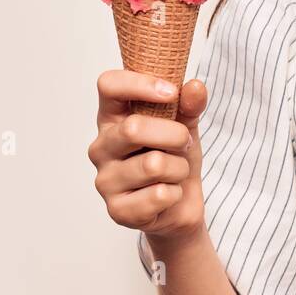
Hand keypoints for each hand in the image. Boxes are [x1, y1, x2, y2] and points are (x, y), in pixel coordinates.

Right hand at [88, 71, 209, 243]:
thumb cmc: (174, 160)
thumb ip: (190, 105)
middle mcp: (101, 147)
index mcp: (112, 119)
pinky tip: (168, 196)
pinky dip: (175, 194)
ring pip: (152, 164)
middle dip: (175, 136)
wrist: (180, 206)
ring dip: (179, 168)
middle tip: (185, 143)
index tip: (171, 93)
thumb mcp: (186, 126)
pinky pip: (158, 195)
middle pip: (133, 128)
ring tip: (175, 173)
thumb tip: (194, 87)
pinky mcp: (117, 210)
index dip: (140, 84)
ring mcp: (105, 180)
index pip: (108, 86)